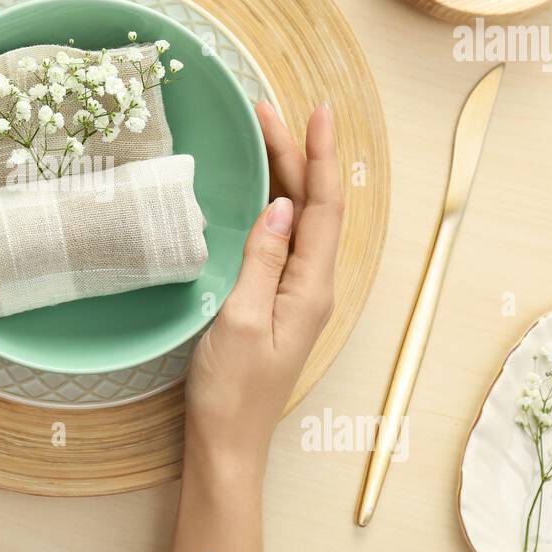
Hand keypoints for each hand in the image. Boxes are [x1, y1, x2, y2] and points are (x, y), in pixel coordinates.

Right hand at [185, 100, 342, 480]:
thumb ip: (263, 260)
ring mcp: (296, 294)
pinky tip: (263, 191)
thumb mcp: (240, 319)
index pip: (324, 207)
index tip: (314, 111)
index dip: (319, 156)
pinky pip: (285, 240)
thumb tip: (283, 206)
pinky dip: (276, 205)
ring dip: (287, 175)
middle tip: (268, 109)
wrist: (226, 442)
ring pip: (300, 221)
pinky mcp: (278, 301)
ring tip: (266, 133)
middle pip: (314, 207)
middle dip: (296, 154)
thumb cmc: (230, 390)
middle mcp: (312, 286)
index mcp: (311, 287)